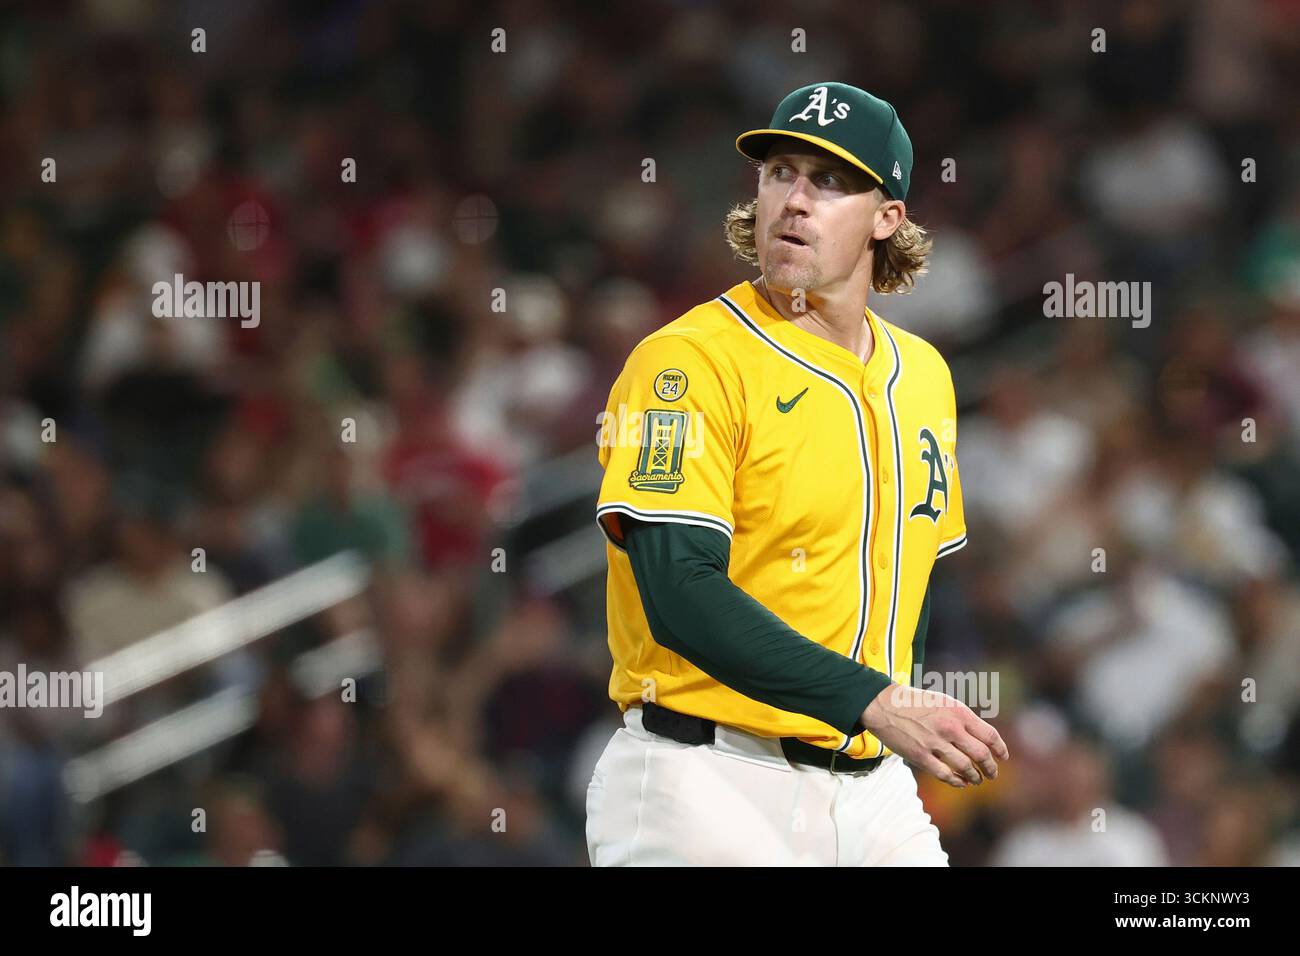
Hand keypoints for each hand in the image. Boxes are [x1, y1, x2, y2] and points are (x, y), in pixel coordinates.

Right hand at [861, 684, 1008, 787]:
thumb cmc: (916, 703)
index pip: (990, 735)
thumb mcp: (944, 702)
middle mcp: (950, 727)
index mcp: (958, 712)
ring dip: (975, 777)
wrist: (884, 705)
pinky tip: (961, 782)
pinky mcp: (921, 756)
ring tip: (977, 779)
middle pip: (982, 755)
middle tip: (992, 773)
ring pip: (966, 768)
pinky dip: (957, 781)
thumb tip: (983, 739)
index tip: (1003, 757)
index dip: (1001, 749)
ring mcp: (935, 743)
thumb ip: (963, 719)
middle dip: (991, 768)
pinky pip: (946, 775)